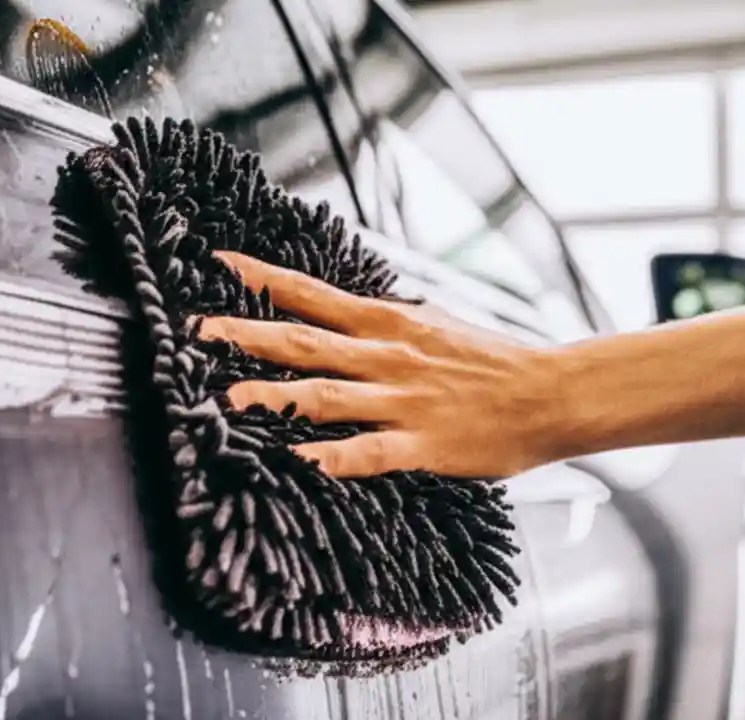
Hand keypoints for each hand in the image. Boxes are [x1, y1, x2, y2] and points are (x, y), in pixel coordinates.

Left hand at [198, 252, 571, 478]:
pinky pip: (370, 451)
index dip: (262, 279)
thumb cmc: (492, 361)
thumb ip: (387, 321)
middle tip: (196, 330)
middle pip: (304, 341)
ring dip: (276, 396)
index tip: (218, 264)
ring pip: (326, 395)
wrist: (548, 392)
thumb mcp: (434, 323)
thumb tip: (349, 309)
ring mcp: (401, 400)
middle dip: (246, 334)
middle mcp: (386, 356)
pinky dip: (334, 457)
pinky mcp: (423, 444)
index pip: (312, 294)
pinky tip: (301, 462)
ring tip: (230, 399)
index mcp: (388, 324)